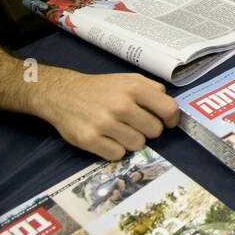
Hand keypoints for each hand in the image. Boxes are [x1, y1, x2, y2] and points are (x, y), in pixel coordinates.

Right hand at [35, 69, 179, 160]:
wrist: (62, 93)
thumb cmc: (101, 88)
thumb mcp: (129, 79)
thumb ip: (152, 90)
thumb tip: (170, 109)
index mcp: (134, 88)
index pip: (169, 110)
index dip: (171, 119)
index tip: (165, 122)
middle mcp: (120, 106)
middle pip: (154, 132)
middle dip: (147, 130)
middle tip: (134, 124)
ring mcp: (104, 124)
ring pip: (137, 145)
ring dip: (131, 140)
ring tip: (118, 130)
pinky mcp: (90, 139)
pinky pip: (117, 155)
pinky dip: (115, 149)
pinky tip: (107, 138)